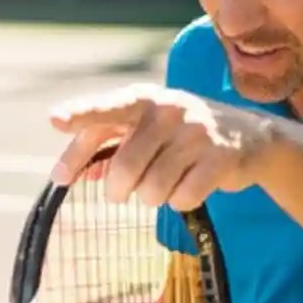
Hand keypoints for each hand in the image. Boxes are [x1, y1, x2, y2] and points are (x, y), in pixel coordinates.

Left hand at [48, 83, 275, 209]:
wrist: (248, 136)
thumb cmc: (178, 135)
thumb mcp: (143, 131)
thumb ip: (103, 148)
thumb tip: (64, 175)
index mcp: (142, 100)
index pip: (106, 110)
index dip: (79, 114)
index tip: (54, 120)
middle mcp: (169, 110)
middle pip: (124, 169)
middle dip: (119, 191)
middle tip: (124, 193)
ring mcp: (198, 132)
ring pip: (153, 190)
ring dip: (153, 199)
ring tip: (165, 184)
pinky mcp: (221, 157)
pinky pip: (183, 199)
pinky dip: (181, 202)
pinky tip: (191, 185)